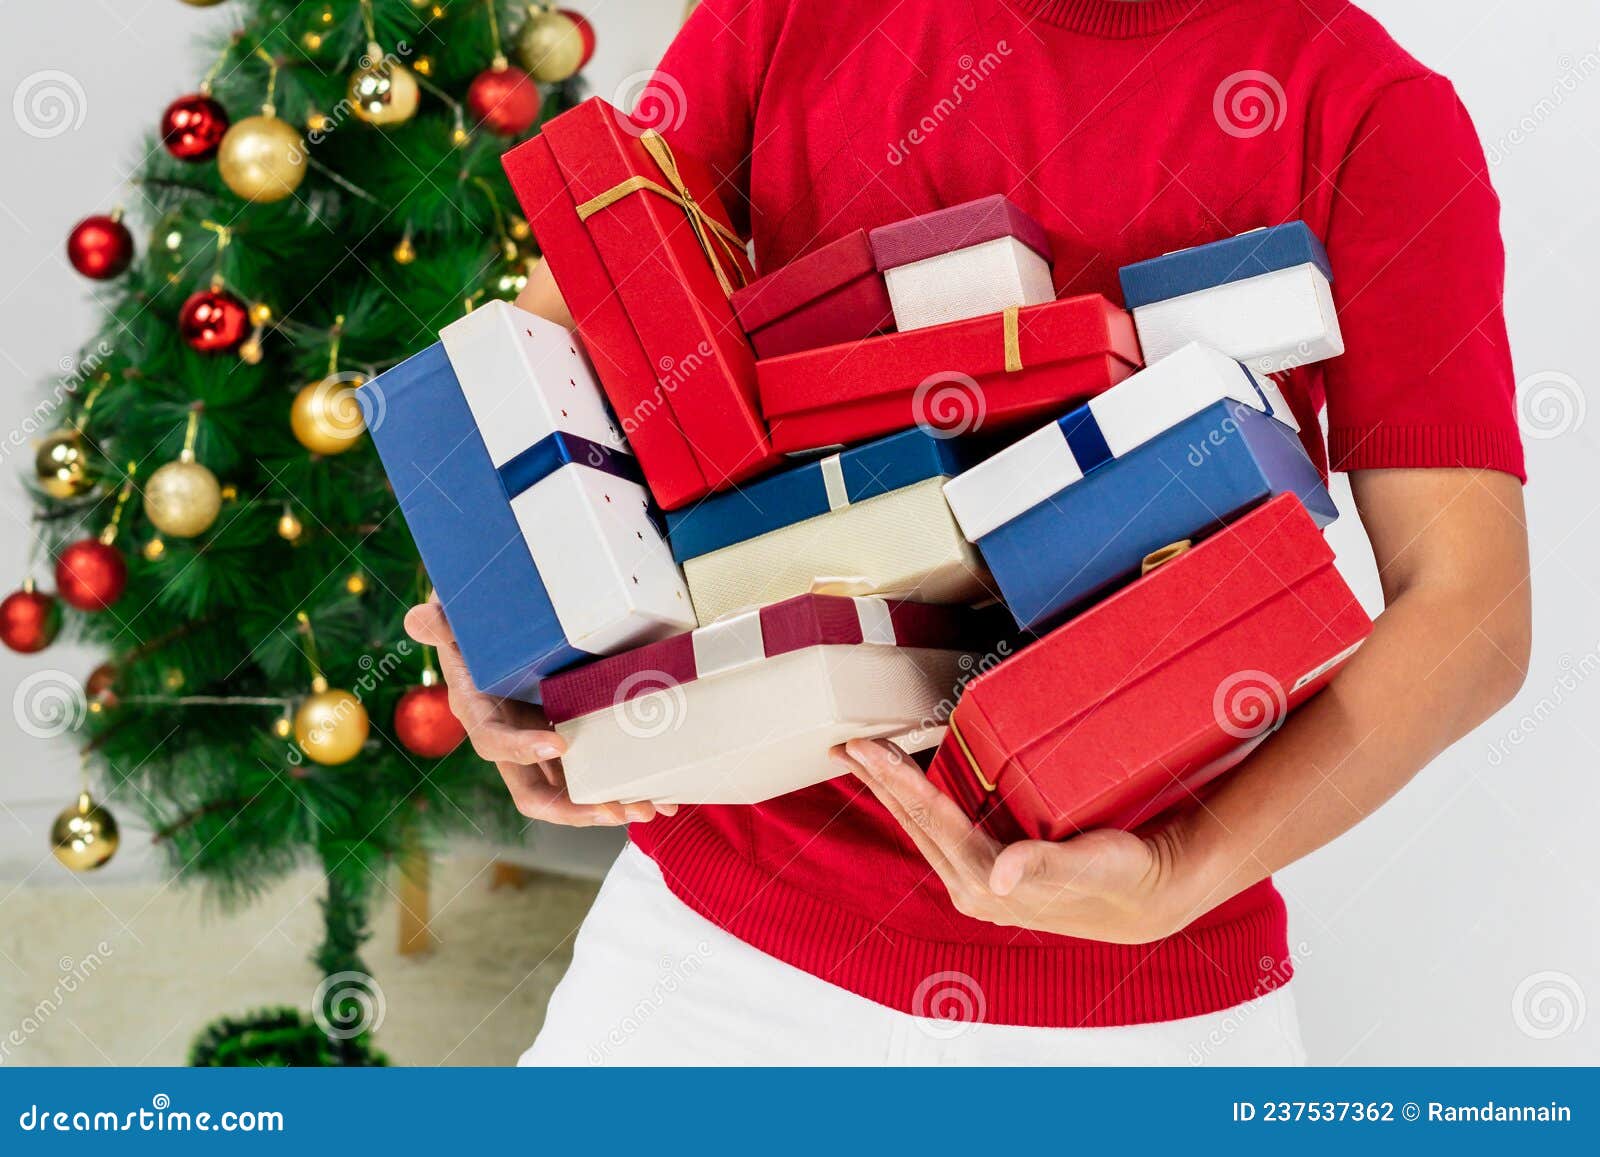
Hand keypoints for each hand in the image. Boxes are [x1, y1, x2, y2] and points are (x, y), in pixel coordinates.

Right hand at [404, 596, 673, 826]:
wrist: (498, 623)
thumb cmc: (478, 623)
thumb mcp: (458, 619)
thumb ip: (441, 624)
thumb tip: (419, 619)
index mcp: (480, 714)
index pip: (493, 742)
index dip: (521, 747)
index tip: (557, 743)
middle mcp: (513, 739)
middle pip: (540, 791)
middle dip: (579, 807)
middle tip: (620, 807)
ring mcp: (544, 744)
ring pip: (575, 790)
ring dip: (612, 804)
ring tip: (652, 808)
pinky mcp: (573, 737)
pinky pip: (597, 771)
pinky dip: (627, 785)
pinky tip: (665, 796)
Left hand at [832, 739, 1207, 943]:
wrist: (1144, 898)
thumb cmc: (1117, 875)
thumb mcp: (1084, 866)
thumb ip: (1041, 867)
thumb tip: (1000, 882)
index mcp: (986, 883)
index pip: (930, 819)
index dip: (896, 780)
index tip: (865, 749)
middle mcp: (972, 886)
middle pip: (915, 821)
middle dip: (880, 780)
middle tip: (847, 742)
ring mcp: (977, 880)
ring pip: (922, 825)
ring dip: (893, 790)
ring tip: (865, 756)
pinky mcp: (987, 870)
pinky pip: (941, 828)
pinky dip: (919, 800)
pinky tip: (909, 780)